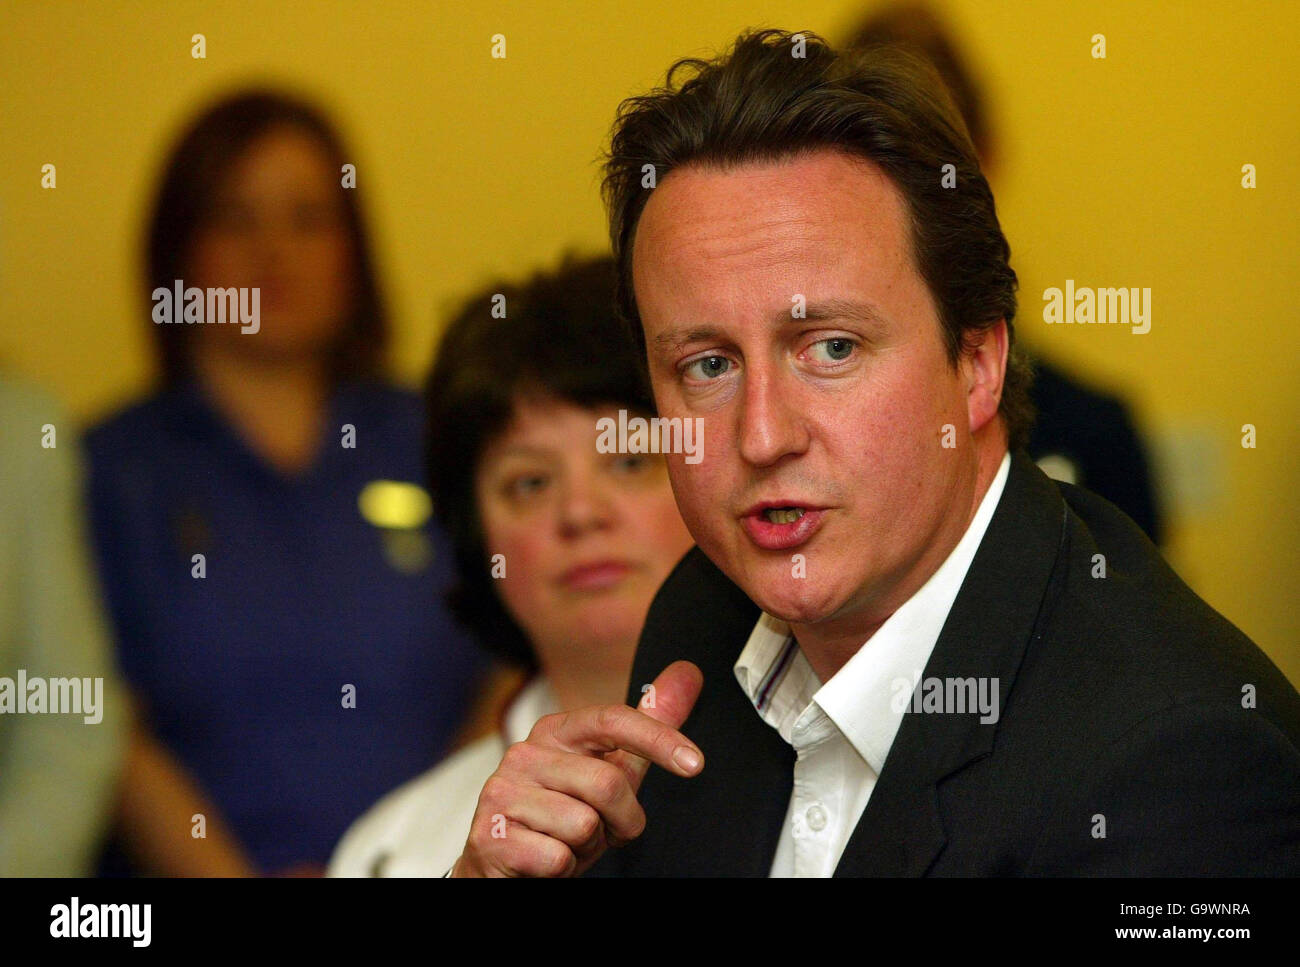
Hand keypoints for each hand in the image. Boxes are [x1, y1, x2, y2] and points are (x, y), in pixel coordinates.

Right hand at [450, 660, 703, 876]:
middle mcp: (523, 754)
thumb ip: (649, 728)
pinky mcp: (490, 836)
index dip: (658, 739)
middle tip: (600, 831)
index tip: (695, 764)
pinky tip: (543, 862)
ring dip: (587, 848)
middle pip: (608, 783)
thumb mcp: (611, 772)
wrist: (505, 866)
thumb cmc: (562, 817)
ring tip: (564, 843)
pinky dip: (561, 869)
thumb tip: (689, 672)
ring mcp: (502, 793)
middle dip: (621, 822)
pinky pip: (557, 858)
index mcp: (555, 732)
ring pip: (584, 824)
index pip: (612, 720)